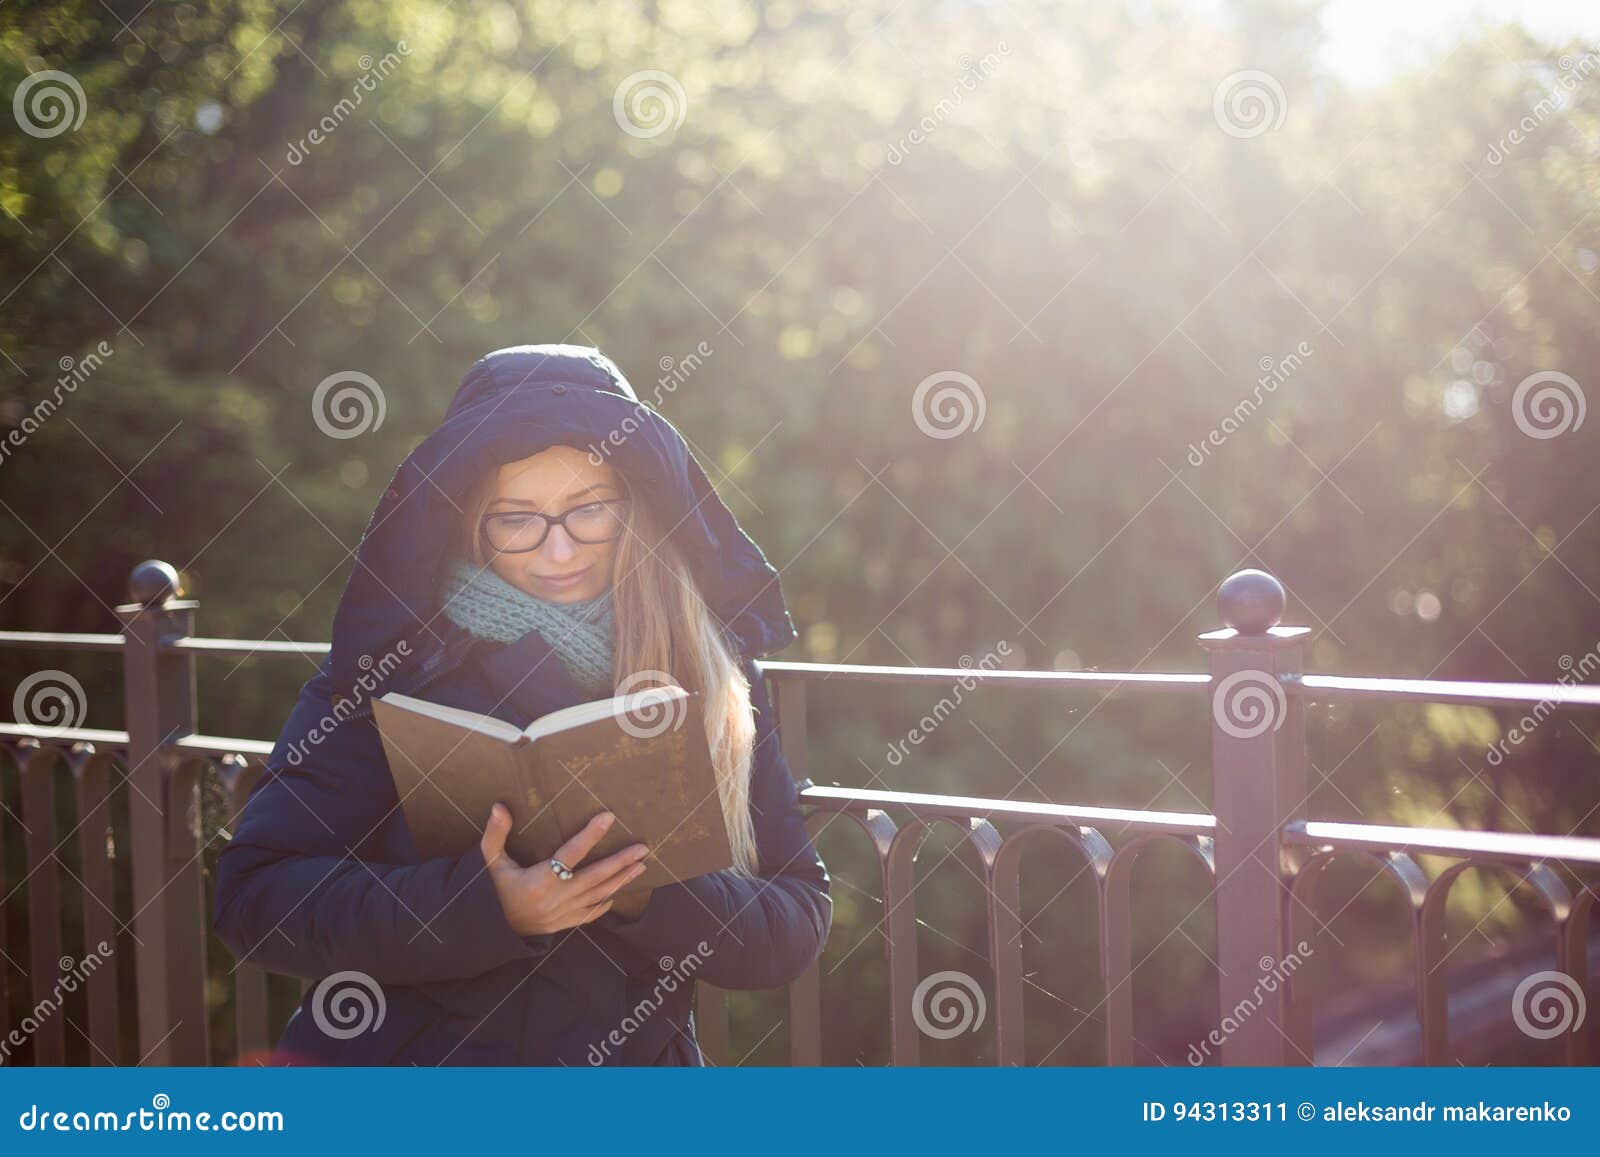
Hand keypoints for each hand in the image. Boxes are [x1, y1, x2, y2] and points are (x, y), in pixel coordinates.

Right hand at [479, 804, 649, 935]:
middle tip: (643, 848)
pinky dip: (606, 902)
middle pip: (595, 876)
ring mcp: (564, 913)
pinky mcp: (566, 923)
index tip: (608, 817)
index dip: (590, 835)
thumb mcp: (491, 862)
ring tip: (641, 865)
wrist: (495, 930)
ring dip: (621, 879)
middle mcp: (556, 897)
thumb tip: (499, 807)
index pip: (570, 853)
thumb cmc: (496, 890)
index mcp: (539, 879)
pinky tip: (619, 891)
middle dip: (621, 861)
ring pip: (599, 894)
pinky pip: (592, 912)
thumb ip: (495, 834)